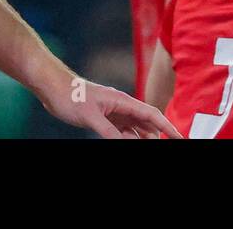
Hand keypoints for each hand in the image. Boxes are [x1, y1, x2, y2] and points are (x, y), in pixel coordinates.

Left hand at [41, 76, 181, 138]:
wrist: (52, 87)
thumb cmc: (71, 96)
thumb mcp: (90, 117)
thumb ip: (110, 132)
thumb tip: (129, 143)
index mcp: (122, 101)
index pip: (152, 115)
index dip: (168, 127)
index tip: (180, 137)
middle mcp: (121, 105)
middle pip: (146, 122)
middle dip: (158, 135)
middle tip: (169, 144)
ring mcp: (113, 111)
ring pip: (135, 127)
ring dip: (143, 138)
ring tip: (151, 146)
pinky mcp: (103, 116)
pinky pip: (122, 130)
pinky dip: (129, 138)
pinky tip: (131, 144)